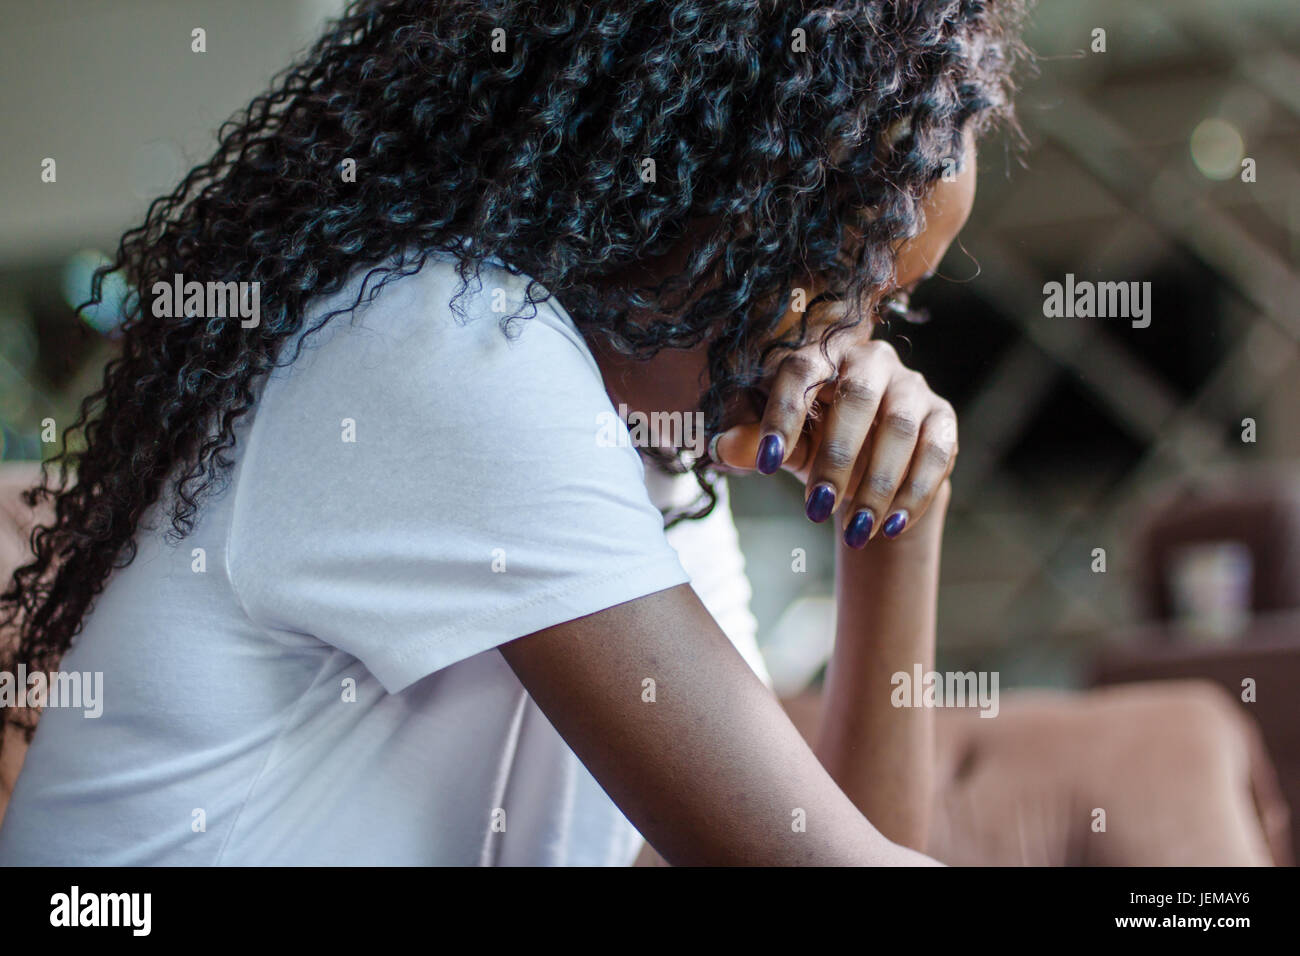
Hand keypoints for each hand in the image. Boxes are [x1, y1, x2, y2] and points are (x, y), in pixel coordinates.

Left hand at [709, 338, 957, 547]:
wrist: (872, 462)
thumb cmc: (814, 442)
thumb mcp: (782, 443)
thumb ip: (751, 442)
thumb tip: (722, 446)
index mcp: (822, 355)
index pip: (799, 372)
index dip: (782, 415)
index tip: (764, 464)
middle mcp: (871, 360)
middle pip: (858, 398)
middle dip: (836, 458)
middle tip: (815, 511)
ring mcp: (912, 386)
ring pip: (900, 428)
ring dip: (876, 485)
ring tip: (854, 531)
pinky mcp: (942, 417)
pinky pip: (935, 452)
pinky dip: (913, 494)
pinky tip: (890, 527)